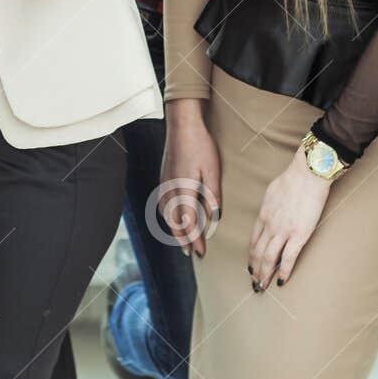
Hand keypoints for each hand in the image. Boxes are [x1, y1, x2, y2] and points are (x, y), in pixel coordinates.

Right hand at [160, 100, 220, 256]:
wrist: (182, 125)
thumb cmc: (200, 145)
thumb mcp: (212, 170)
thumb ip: (212, 195)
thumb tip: (214, 216)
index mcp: (184, 189)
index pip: (188, 222)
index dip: (195, 239)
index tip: (201, 253)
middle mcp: (170, 189)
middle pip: (174, 222)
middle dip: (183, 240)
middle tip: (192, 253)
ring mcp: (164, 183)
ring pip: (166, 214)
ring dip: (174, 230)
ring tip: (182, 241)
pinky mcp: (163, 177)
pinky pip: (163, 204)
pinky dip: (168, 216)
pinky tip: (172, 217)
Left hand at [249, 156, 330, 290]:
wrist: (307, 174)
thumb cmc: (293, 179)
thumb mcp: (273, 191)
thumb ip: (270, 205)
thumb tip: (271, 210)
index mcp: (263, 214)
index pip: (253, 240)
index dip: (251, 255)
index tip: (250, 266)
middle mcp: (269, 225)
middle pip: (258, 253)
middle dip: (255, 270)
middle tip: (254, 284)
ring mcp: (283, 231)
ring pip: (268, 258)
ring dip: (264, 275)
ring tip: (263, 287)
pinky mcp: (298, 235)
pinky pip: (288, 258)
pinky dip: (283, 271)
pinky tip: (282, 281)